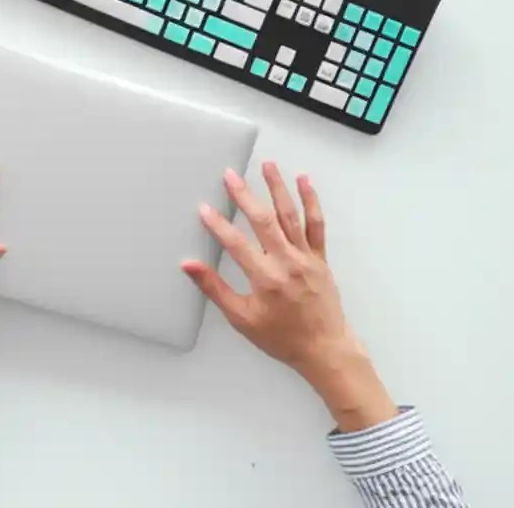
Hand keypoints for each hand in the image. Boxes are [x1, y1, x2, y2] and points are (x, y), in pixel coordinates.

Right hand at [182, 163, 397, 431]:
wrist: (325, 348)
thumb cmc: (280, 337)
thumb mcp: (241, 318)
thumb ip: (215, 289)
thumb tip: (189, 266)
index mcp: (265, 279)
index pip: (236, 244)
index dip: (218, 225)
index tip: (203, 208)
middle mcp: (287, 263)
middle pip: (263, 222)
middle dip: (245, 196)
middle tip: (230, 174)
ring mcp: (306, 258)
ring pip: (291, 216)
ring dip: (278, 188)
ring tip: (267, 165)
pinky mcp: (320, 258)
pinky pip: (316, 225)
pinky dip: (311, 201)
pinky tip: (304, 181)